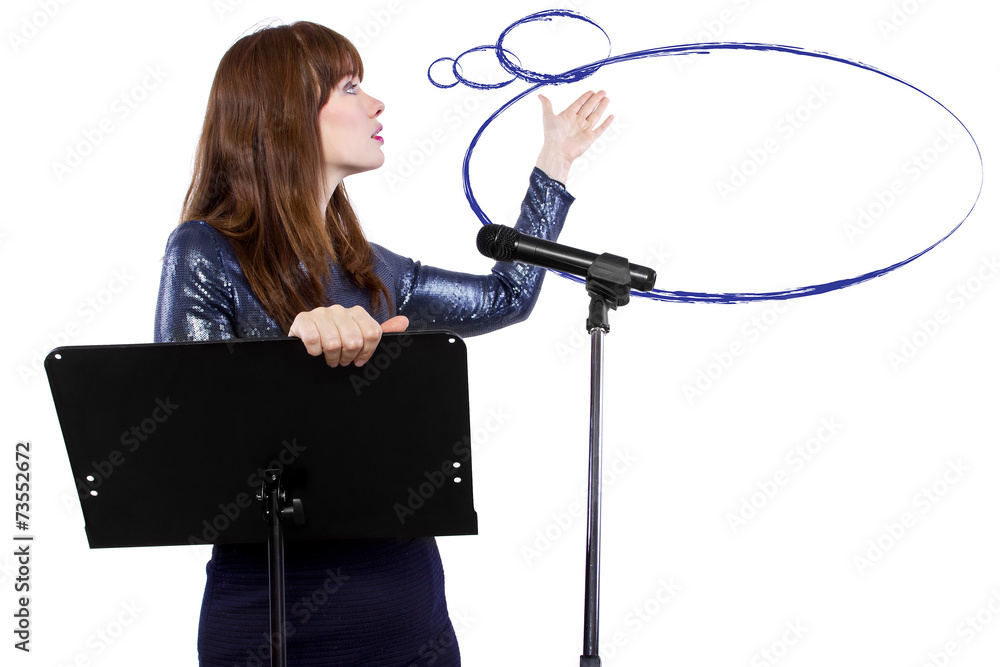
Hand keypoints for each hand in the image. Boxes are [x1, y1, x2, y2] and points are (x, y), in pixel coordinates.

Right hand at [288, 305, 408, 366]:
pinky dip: (315, 353)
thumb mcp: (360, 337)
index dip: (367, 352)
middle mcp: (339, 310)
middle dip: (348, 357)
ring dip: (331, 357)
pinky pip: (314, 342)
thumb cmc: (336, 340)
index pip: (372, 334)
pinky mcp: (303, 320)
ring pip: (333, 344)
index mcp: (357, 313)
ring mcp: (320, 313)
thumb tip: (404, 322)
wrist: (305, 339)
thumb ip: (381, 332)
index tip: (359, 360)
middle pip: (354, 341)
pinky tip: (315, 351)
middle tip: (342, 360)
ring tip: (329, 358)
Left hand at [535, 90, 613, 182]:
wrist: (558, 151)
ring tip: (607, 98)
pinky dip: (606, 123)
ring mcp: (584, 129)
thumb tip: (540, 95)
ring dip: (601, 107)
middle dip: (596, 99)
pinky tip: (611, 116)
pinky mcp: (590, 137)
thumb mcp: (548, 117)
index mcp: (568, 116)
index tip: (591, 91)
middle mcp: (577, 121)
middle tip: (603, 91)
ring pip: (595, 115)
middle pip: (589, 107)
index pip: (579, 103)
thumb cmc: (552, 135)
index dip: (585, 97)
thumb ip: (547, 105)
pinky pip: (600, 129)